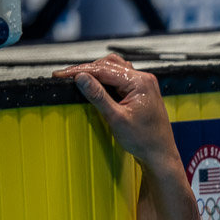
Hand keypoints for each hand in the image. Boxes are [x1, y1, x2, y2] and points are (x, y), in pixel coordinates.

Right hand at [54, 54, 177, 168]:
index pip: (104, 69)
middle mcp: (144, 79)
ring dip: (95, 72)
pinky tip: (94, 85)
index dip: (79, 71)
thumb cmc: (143, 139)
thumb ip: (98, 96)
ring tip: (77, 80)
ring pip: (114, 69)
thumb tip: (80, 78)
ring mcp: (144, 84)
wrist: (160, 153)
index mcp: (140, 82)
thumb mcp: (116, 118)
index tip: (60, 75)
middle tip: (64, 77)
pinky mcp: (141, 91)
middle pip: (109, 65)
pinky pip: (120, 78)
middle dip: (86, 70)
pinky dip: (105, 79)